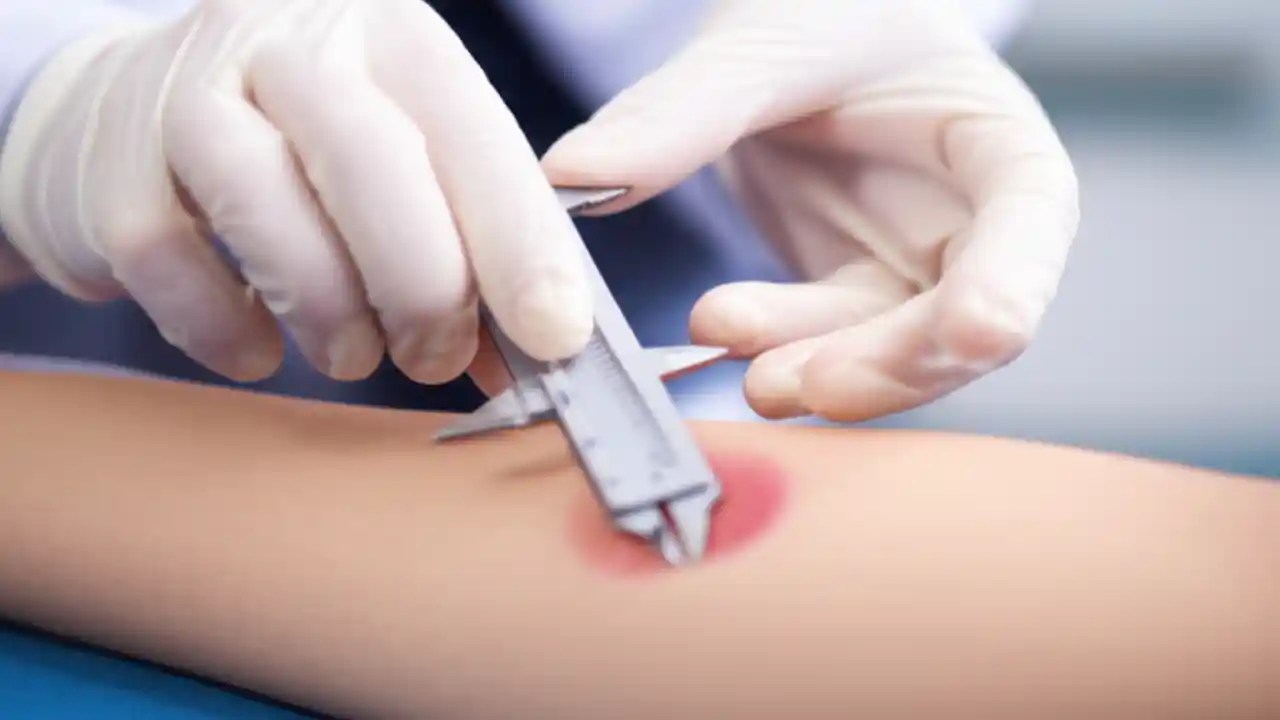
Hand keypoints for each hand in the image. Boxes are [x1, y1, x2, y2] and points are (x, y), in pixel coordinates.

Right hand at [0, 0, 592, 381]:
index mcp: (387, 32)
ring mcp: (183, 91)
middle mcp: (286, 38)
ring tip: (355, 353)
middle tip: (439, 356)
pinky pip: (172, 263)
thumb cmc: (305, 153)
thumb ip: (476, 241)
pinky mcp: (104, 167)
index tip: (556, 334)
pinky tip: (259, 348)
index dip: (520, 238)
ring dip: (331, 314)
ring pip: (269, 208)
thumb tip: (541, 348)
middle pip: (372, 160)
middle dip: (424, 286)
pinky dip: (228, 331)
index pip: (469, 126)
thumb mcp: (406, 164)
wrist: (128, 119)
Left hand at [543, 0, 1078, 420]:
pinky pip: (815, 344)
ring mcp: (907, 276)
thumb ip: (688, 108)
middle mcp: (970, 232)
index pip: (1030, 225)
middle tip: (804, 382)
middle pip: (957, 323)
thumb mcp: (769, 41)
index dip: (1010, 284)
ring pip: (880, 353)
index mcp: (1002, 151)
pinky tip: (718, 332)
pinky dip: (771, 346)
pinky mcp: (843, 302)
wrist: (795, 39)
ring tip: (737, 358)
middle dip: (887, 362)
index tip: (973, 332)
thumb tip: (576, 172)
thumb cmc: (824, 18)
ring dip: (812, 367)